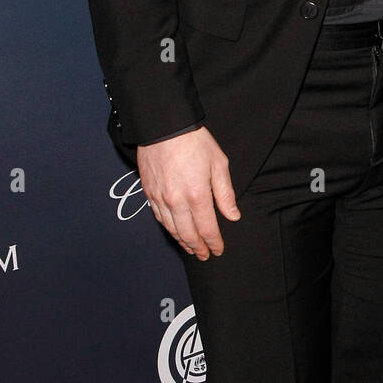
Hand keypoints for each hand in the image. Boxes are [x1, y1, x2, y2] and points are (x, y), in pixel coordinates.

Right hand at [136, 127, 239, 259]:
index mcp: (197, 195)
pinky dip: (169, 229)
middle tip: (205, 255)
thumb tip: (232, 216)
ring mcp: (160, 199)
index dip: (214, 242)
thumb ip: (225, 193)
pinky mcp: (149, 194)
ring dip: (183, 242)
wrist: (164, 127)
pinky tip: (175, 232)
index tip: (218, 250)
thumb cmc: (194, 142)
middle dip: (198, 248)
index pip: (207, 228)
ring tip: (191, 248)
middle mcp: (177, 202)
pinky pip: (159, 218)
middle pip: (188, 234)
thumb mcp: (219, 163)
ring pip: (172, 229)